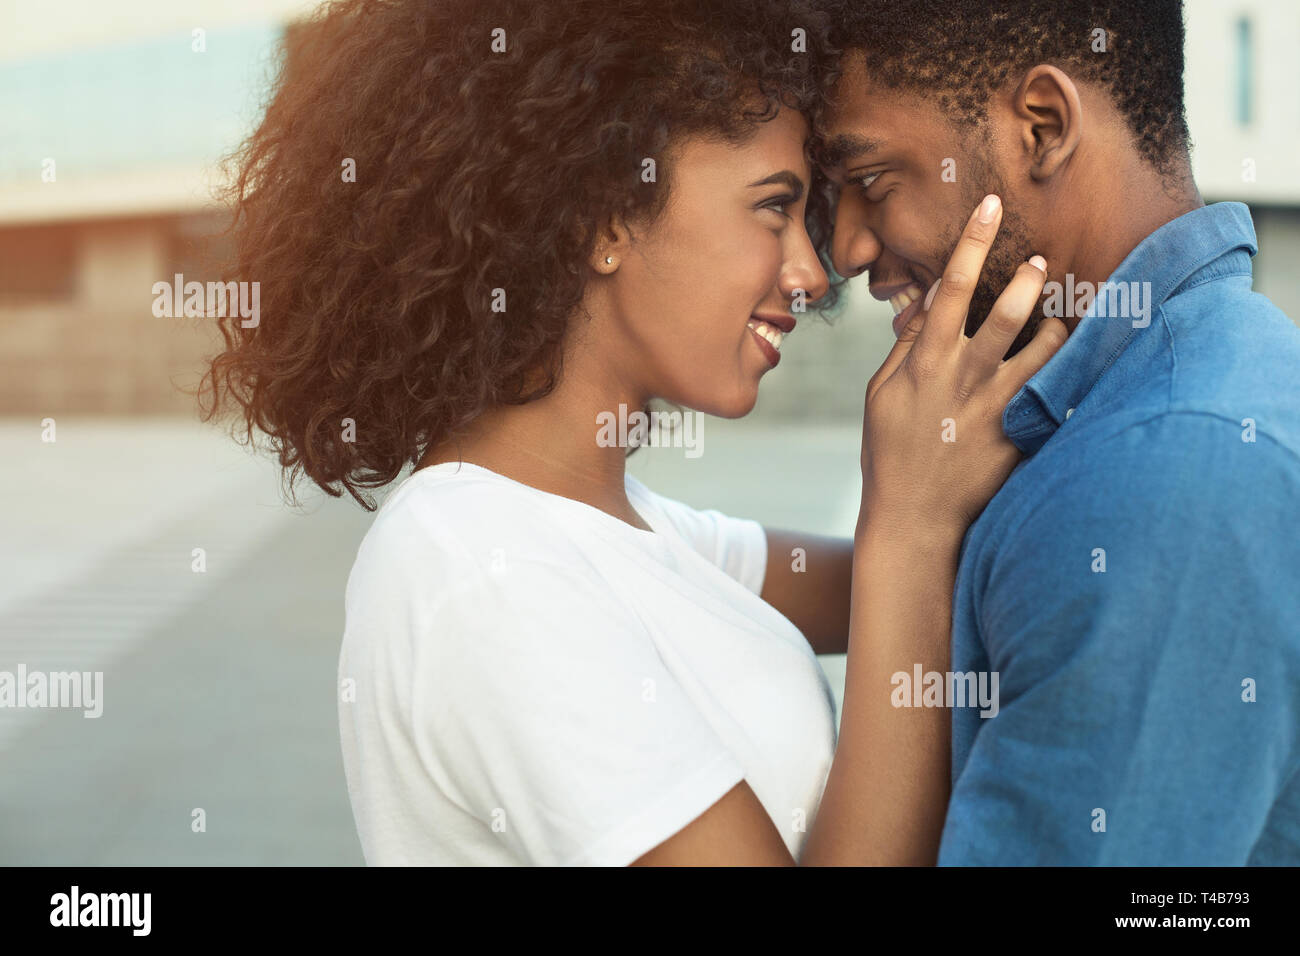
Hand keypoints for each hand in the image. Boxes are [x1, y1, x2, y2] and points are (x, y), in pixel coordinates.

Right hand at [858, 194, 1066, 537]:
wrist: (913, 520)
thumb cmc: (891, 452)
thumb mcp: (883, 394)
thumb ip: (907, 345)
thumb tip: (930, 299)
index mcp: (926, 363)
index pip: (953, 287)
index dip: (972, 241)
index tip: (990, 205)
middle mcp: (964, 380)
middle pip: (1006, 314)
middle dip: (1028, 280)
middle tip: (1042, 262)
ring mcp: (995, 409)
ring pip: (1044, 352)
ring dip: (1058, 326)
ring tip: (1062, 317)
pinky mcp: (1018, 436)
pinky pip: (1053, 394)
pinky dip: (1065, 375)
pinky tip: (1071, 365)